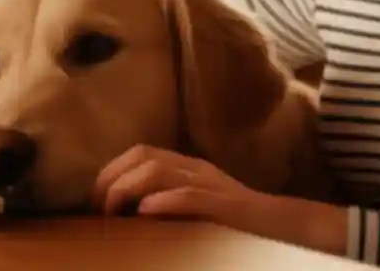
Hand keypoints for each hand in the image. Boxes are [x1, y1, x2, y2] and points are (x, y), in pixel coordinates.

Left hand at [90, 144, 348, 255]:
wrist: (284, 226)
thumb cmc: (235, 221)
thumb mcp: (197, 205)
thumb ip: (168, 200)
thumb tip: (128, 213)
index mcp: (187, 166)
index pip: (140, 152)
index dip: (111, 171)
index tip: (95, 200)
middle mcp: (196, 168)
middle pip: (143, 155)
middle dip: (112, 178)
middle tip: (97, 208)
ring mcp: (212, 183)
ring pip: (159, 170)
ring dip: (128, 188)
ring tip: (112, 211)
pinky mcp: (226, 205)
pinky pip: (190, 196)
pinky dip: (164, 201)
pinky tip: (145, 211)